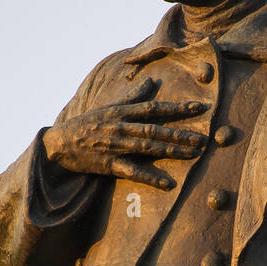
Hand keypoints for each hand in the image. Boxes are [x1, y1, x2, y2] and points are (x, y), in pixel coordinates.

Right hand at [42, 76, 210, 190]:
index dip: (179, 108)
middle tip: (205, 137)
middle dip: (182, 133)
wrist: (61, 143)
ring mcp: (117, 146)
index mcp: (123, 112)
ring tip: (195, 154)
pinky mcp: (110, 164)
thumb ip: (132, 97)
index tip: (200, 107)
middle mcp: (122, 127)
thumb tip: (151, 82)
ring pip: (149, 147)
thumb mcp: (109, 106)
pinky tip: (168, 184)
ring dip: (173, 151)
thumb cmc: (88, 124)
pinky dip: (150, 177)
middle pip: (157, 129)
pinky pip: (133, 171)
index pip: (156, 108)